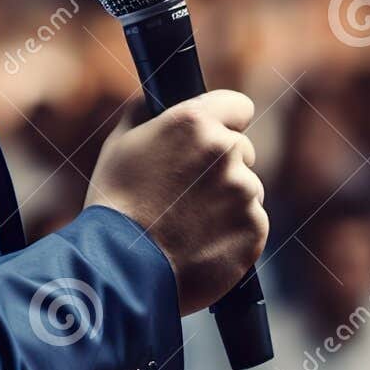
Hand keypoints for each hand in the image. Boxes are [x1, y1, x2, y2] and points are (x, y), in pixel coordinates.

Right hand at [86, 90, 267, 315]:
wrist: (123, 271)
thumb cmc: (114, 206)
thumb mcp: (120, 145)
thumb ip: (146, 113)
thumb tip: (157, 99)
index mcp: (195, 123)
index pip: (238, 106)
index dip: (225, 121)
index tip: (215, 136)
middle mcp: (226, 152)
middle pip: (241, 151)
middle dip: (222, 167)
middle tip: (188, 193)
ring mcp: (244, 192)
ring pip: (247, 190)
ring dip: (227, 202)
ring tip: (189, 224)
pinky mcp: (255, 230)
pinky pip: (251, 224)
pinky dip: (233, 234)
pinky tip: (201, 244)